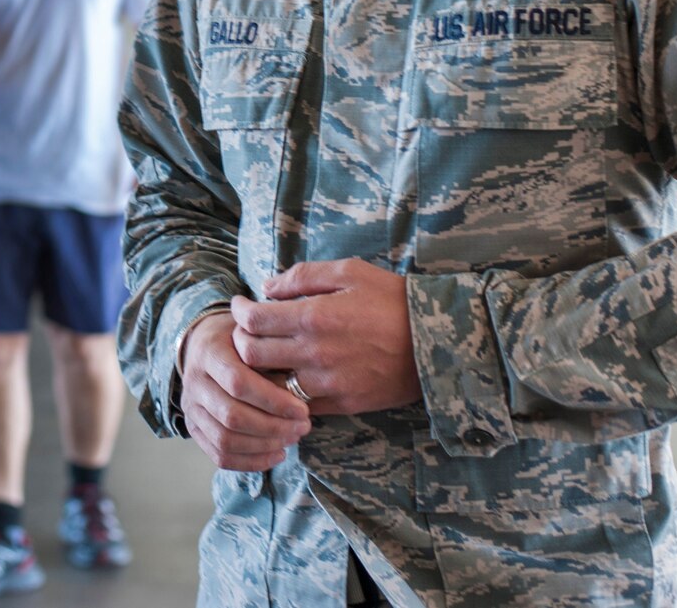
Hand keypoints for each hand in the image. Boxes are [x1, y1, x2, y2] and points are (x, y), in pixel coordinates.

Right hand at [178, 311, 312, 471]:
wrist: (203, 343)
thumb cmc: (239, 339)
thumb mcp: (255, 335)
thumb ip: (272, 358)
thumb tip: (302, 391)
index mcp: (209, 352)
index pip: (238, 383)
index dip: (273, 401)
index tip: (302, 409)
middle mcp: (194, 381)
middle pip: (231, 416)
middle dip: (273, 427)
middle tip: (303, 427)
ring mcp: (190, 407)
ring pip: (225, 440)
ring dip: (264, 446)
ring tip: (292, 438)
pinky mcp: (193, 427)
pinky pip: (220, 455)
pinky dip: (251, 461)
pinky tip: (276, 454)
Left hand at [228, 260, 422, 416]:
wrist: (438, 342)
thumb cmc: (394, 300)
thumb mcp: (351, 272)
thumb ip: (303, 276)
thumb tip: (266, 287)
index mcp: (313, 316)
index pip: (252, 321)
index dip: (238, 312)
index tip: (240, 306)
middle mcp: (313, 353)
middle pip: (251, 355)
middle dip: (241, 341)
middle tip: (247, 332)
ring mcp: (326, 383)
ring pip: (270, 384)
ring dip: (262, 371)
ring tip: (268, 357)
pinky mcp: (341, 404)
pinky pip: (298, 404)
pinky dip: (287, 394)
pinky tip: (293, 378)